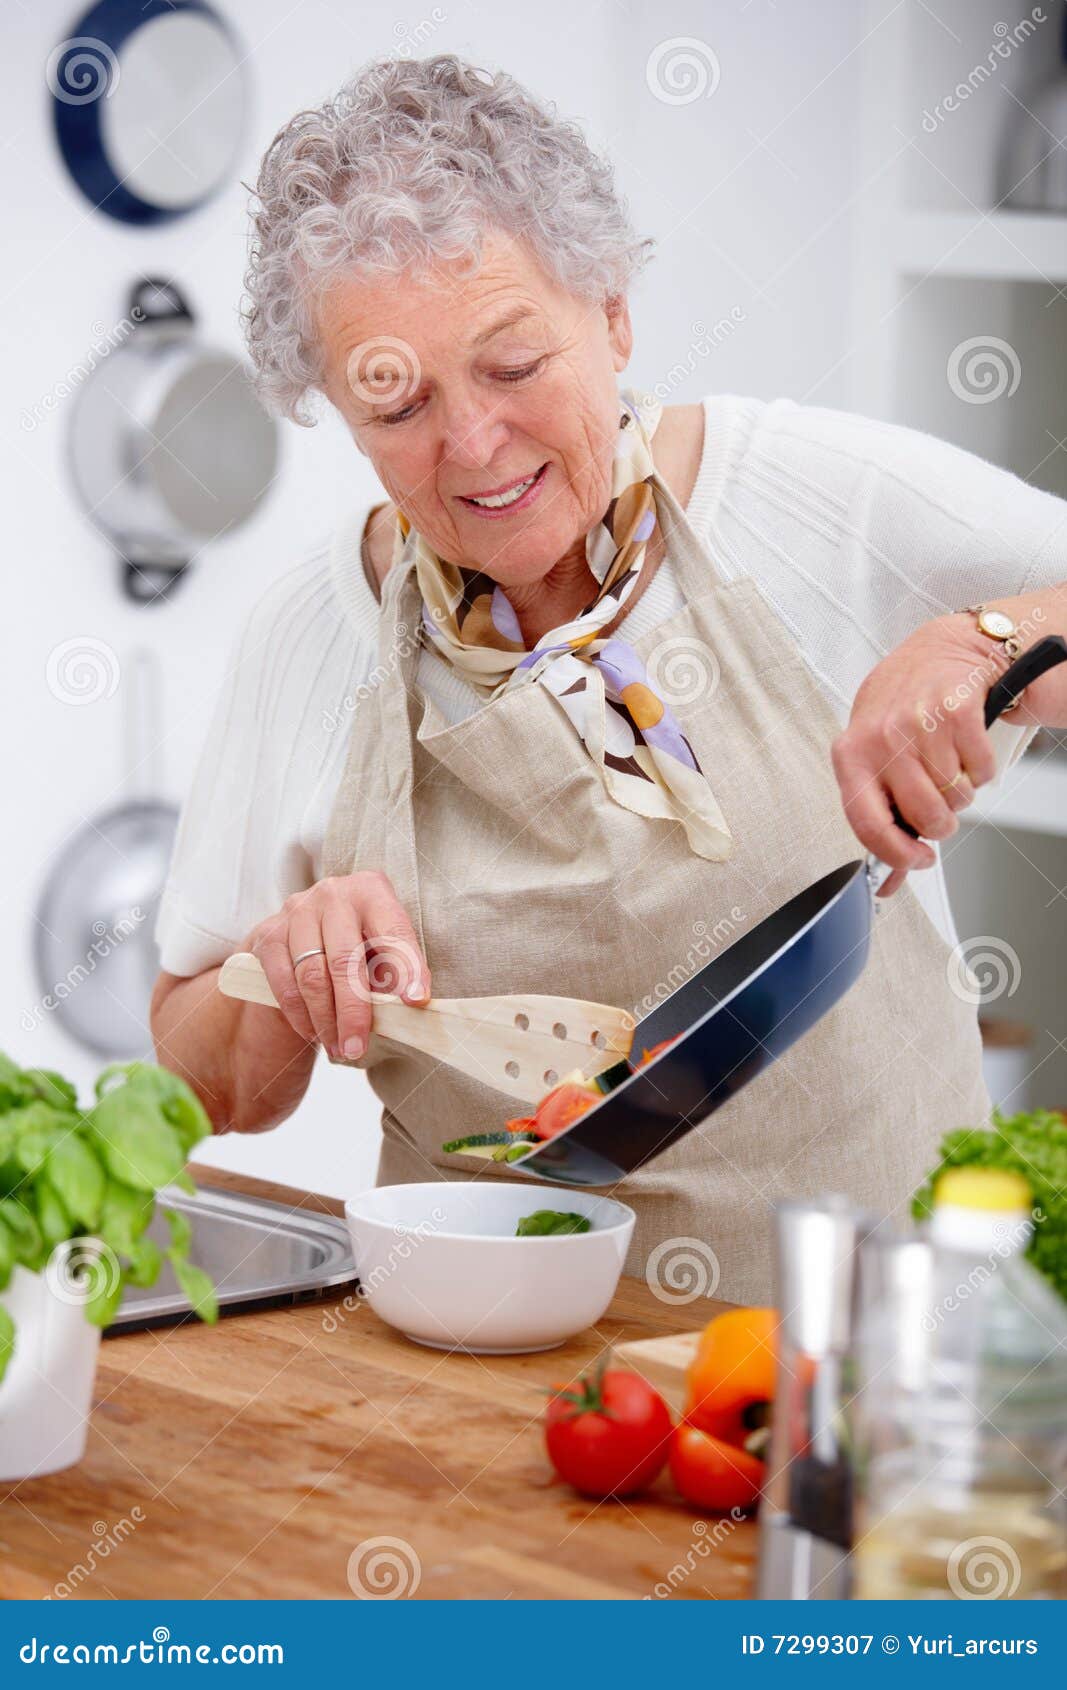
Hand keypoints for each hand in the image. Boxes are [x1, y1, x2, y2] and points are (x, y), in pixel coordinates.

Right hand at [244, 872, 430, 1061]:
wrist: (303, 937)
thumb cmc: (357, 945)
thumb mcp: (381, 948)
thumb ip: (392, 971)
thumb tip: (407, 1008)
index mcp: (372, 891)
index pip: (393, 932)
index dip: (407, 968)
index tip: (416, 1002)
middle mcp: (333, 895)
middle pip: (345, 960)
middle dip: (354, 1011)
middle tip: (358, 1047)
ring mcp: (297, 912)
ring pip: (311, 976)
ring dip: (326, 1021)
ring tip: (340, 1049)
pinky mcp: (269, 936)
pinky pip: (285, 985)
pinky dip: (301, 1016)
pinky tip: (315, 1034)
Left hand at [831, 614, 1004, 896]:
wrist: (940, 652)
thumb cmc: (902, 710)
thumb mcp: (875, 758)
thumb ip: (881, 817)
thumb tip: (888, 881)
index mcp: (851, 755)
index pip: (868, 824)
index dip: (897, 854)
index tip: (918, 860)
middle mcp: (882, 738)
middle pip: (925, 816)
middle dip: (941, 822)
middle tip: (940, 805)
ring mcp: (920, 723)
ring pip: (956, 797)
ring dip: (961, 791)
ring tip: (949, 764)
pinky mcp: (958, 712)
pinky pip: (981, 771)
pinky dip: (981, 769)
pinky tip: (965, 747)